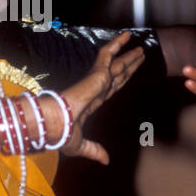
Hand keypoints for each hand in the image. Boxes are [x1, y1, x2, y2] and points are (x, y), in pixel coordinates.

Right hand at [55, 32, 145, 164]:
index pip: (110, 89)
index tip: (127, 74)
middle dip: (129, 65)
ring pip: (117, 63)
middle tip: (140, 55)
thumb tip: (106, 161)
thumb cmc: (61, 133)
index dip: (120, 80)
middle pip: (118, 74)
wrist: (55, 123)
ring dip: (129, 55)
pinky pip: (109, 54)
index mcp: (91, 102)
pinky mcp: (96, 73)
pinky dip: (118, 44)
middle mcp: (95, 89)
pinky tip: (127, 35)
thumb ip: (94, 150)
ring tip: (141, 48)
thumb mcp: (81, 145)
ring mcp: (96, 80)